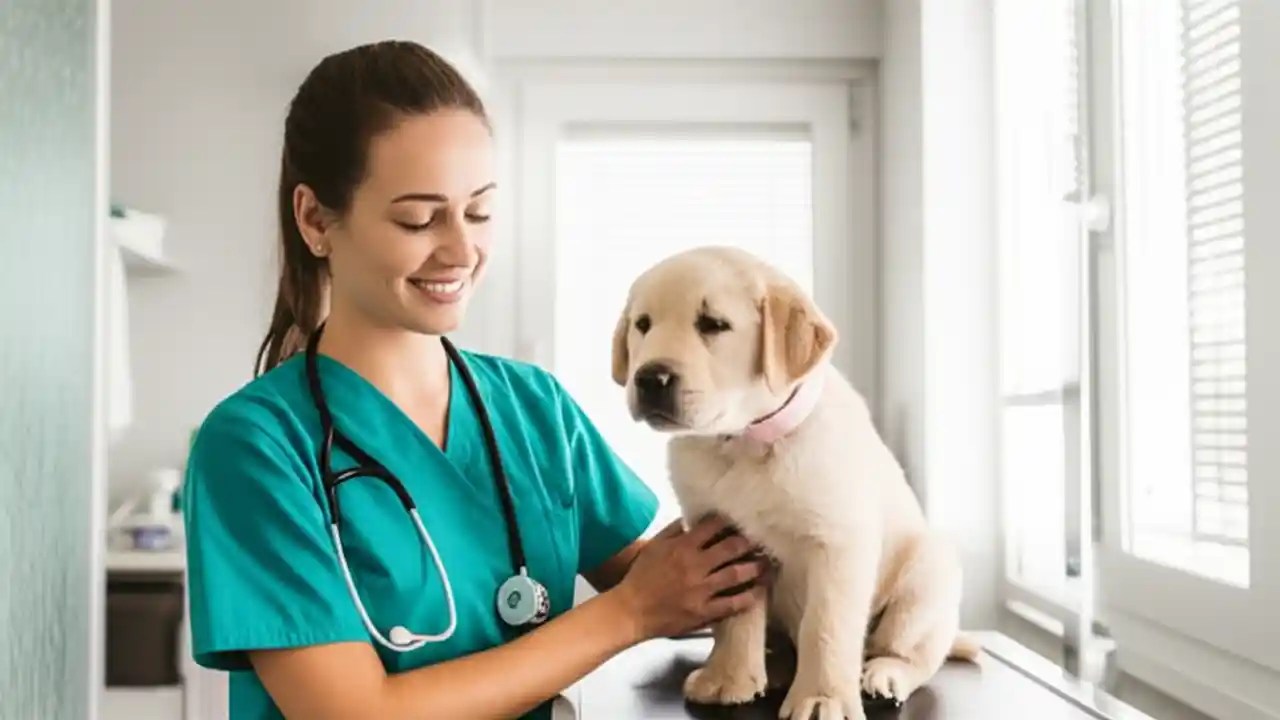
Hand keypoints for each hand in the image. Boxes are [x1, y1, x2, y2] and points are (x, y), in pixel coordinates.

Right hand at [608, 515, 770, 642]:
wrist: (631, 610)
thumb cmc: (641, 577)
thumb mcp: (654, 546)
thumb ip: (674, 531)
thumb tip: (693, 518)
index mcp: (683, 547)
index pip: (712, 526)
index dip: (730, 521)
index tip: (743, 518)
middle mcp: (695, 566)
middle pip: (731, 548)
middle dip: (750, 542)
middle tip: (763, 539)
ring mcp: (701, 590)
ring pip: (736, 574)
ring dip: (755, 568)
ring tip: (768, 563)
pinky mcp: (703, 611)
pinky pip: (731, 604)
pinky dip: (747, 598)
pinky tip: (759, 592)